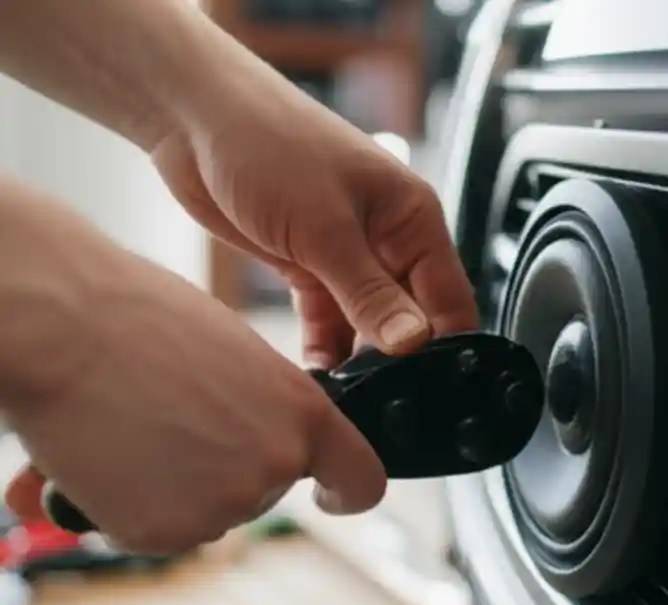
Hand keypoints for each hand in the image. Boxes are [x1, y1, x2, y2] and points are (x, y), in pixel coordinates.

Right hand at [1, 189, 384, 553]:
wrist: (64, 329)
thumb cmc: (140, 320)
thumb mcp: (238, 354)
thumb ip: (263, 406)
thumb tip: (255, 434)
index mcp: (305, 415)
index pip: (361, 480)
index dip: (346, 493)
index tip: (329, 496)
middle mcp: (275, 466)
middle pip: (264, 493)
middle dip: (226, 470)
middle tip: (174, 423)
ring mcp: (221, 505)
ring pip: (206, 513)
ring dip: (175, 487)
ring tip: (133, 427)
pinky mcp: (163, 532)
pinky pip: (151, 531)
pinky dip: (127, 507)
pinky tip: (107, 457)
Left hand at [150, 78, 478, 368]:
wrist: (194, 116)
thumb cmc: (267, 143)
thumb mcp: (324, 228)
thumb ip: (370, 294)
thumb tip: (415, 345)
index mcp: (413, 219)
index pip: (451, 301)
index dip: (446, 350)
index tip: (426, 395)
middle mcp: (389, 239)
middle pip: (413, 319)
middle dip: (398, 363)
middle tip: (379, 403)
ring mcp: (348, 254)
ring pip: (370, 325)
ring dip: (358, 362)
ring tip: (345, 398)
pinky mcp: (309, 266)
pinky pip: (330, 320)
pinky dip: (325, 349)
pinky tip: (316, 378)